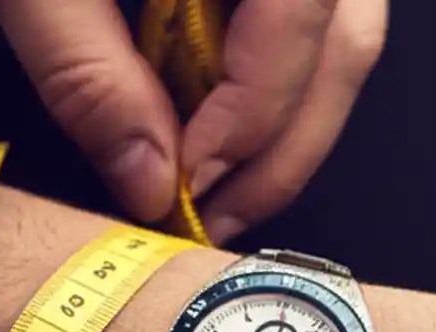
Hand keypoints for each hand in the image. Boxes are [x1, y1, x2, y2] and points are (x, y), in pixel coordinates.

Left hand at [0, 0, 388, 241]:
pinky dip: (269, 72)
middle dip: (287, 144)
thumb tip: (145, 178)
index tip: (190, 185)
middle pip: (347, 38)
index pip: (301, 20)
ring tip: (216, 175)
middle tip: (218, 209)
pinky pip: (311, 12)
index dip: (254, 120)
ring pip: (344, 31)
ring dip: (287, 118)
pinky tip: (213, 112)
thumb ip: (88, 75)